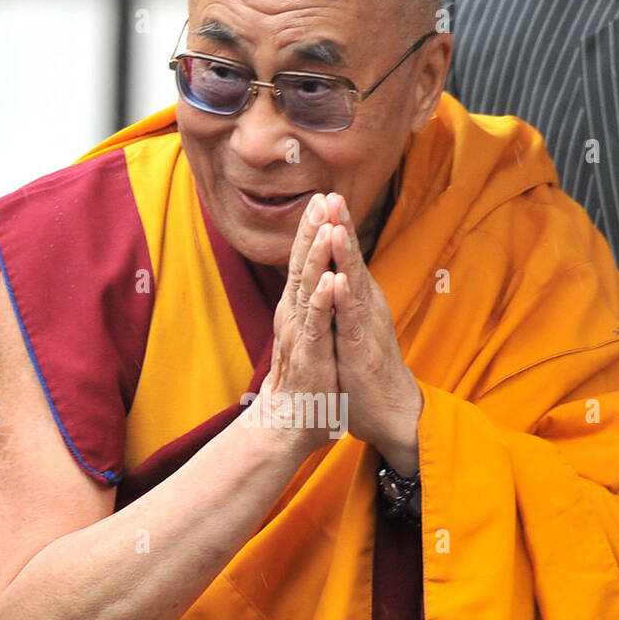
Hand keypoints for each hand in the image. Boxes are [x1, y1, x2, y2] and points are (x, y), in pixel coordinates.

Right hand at [253, 193, 342, 455]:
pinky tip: (330, 279)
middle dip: (312, 229)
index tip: (322, 198)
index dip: (312, 230)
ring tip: (327, 225)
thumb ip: (311, 307)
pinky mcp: (310, 354)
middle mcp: (294, 315)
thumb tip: (317, 280)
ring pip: (307, 287)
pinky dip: (323, 300)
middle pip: (301, 264)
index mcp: (297, 308)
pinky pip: (317, 323)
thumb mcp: (309, 335)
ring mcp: (300, 333)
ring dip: (317, 255)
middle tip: (322, 196)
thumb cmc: (304, 380)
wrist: (288, 424)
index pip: (304, 261)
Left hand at [324, 192, 422, 473]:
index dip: (336, 227)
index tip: (323, 196)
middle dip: (342, 227)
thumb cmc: (365, 369)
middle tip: (331, 194)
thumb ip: (342, 300)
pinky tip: (338, 280)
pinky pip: (352, 321)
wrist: (388, 410)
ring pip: (354, 284)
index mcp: (358, 300)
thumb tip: (332, 273)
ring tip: (337, 226)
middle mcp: (365, 306)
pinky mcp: (360, 350)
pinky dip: (345, 300)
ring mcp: (364, 326)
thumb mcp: (348, 326)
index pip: (345, 258)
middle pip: (352, 261)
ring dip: (346, 256)